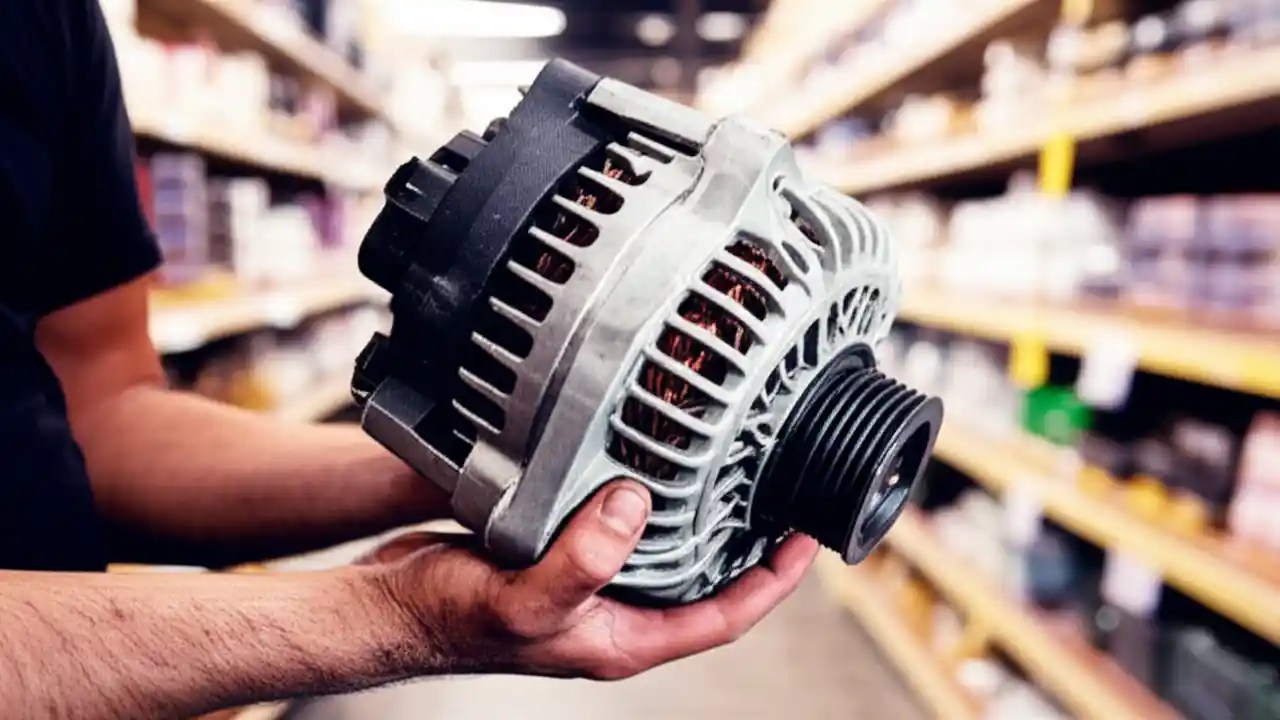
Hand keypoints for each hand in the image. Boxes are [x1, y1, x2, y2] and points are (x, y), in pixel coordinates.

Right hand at [369, 480, 817, 679]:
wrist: (391, 608)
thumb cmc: (449, 622)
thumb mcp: (522, 599)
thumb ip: (583, 561)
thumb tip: (634, 506)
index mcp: (621, 639)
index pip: (723, 616)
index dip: (772, 582)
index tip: (803, 539)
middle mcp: (614, 613)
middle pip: (705, 582)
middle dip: (748, 546)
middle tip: (779, 495)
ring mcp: (591, 585)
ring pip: (664, 550)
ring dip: (700, 516)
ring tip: (732, 471)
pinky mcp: (564, 555)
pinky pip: (621, 524)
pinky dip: (643, 496)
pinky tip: (647, 461)